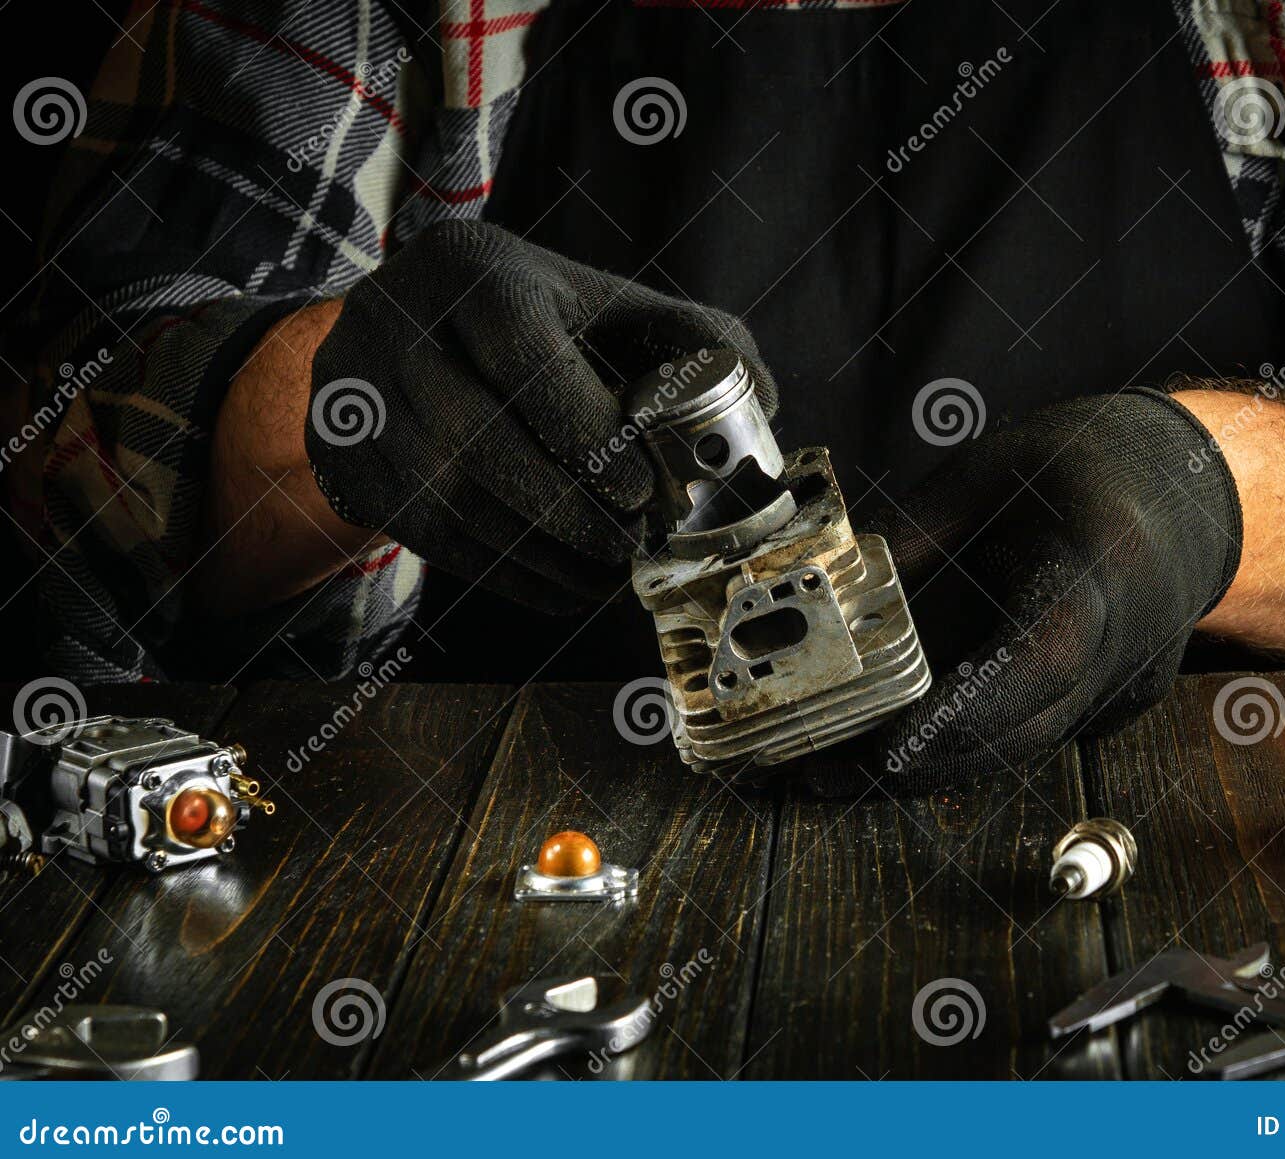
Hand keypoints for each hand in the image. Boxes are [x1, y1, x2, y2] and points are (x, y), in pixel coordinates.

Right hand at [306, 220, 776, 610]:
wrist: (404, 333)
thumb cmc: (532, 324)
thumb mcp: (601, 306)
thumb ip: (689, 338)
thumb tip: (761, 398)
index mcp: (472, 269)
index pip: (520, 350)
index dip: (582, 427)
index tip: (639, 490)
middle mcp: (396, 321)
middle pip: (480, 439)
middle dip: (569, 509)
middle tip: (630, 546)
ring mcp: (358, 395)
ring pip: (451, 499)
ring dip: (542, 553)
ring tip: (607, 573)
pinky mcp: (344, 458)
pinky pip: (428, 537)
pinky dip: (506, 573)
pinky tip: (564, 585)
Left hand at [822, 388, 1239, 793]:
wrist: (1193, 487)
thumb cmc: (1090, 464)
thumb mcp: (988, 469)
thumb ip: (913, 535)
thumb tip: (830, 594)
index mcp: (1101, 564)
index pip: (1037, 661)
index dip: (962, 712)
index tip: (882, 744)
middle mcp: (1127, 639)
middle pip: (1020, 732)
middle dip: (916, 762)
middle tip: (822, 772)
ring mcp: (1128, 684)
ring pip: (1020, 748)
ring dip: (932, 764)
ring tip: (838, 766)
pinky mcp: (1116, 708)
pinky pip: (1033, 735)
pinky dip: (969, 744)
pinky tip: (903, 739)